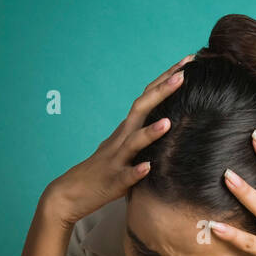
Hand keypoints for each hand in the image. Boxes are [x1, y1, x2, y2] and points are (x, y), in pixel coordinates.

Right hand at [42, 55, 193, 226]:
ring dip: (149, 132)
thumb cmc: (100, 172)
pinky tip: (147, 168)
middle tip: (183, 74)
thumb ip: (138, 135)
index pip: (146, 99)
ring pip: (133, 144)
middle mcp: (120, 140)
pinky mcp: (112, 183)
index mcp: (125, 131)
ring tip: (168, 122)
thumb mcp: (121, 149)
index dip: (164, 80)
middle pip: (140, 110)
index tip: (187, 61)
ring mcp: (115, 161)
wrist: (69, 194)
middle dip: (161, 92)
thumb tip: (163, 121)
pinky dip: (135, 172)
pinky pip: (125, 177)